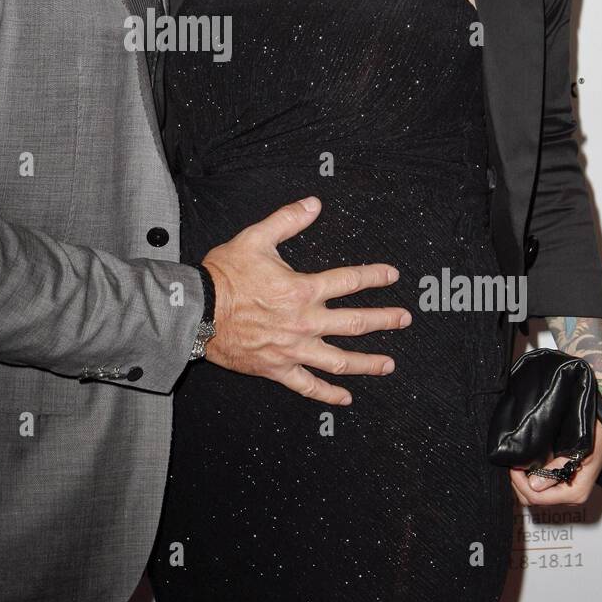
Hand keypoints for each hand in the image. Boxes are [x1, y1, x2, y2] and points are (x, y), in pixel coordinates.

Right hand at [201, 195, 410, 404]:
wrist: (197, 311)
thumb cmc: (224, 275)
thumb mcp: (255, 238)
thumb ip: (287, 221)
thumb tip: (313, 204)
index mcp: (302, 289)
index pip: (349, 281)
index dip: (374, 276)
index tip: (392, 276)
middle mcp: (304, 321)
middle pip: (355, 323)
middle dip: (384, 320)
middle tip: (404, 319)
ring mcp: (293, 349)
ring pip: (339, 360)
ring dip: (367, 362)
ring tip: (388, 364)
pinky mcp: (278, 368)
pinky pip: (308, 386)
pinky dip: (328, 393)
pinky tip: (345, 397)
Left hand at [509, 420, 601, 506]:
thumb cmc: (597, 438)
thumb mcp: (576, 452)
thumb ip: (556, 470)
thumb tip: (535, 484)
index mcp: (574, 492)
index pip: (537, 498)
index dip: (520, 483)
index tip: (514, 467)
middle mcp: (570, 496)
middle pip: (534, 500)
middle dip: (520, 484)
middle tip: (514, 465)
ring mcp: (566, 491)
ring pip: (536, 496)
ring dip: (524, 482)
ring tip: (520, 465)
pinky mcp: (563, 484)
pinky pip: (542, 488)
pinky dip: (531, 479)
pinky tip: (528, 467)